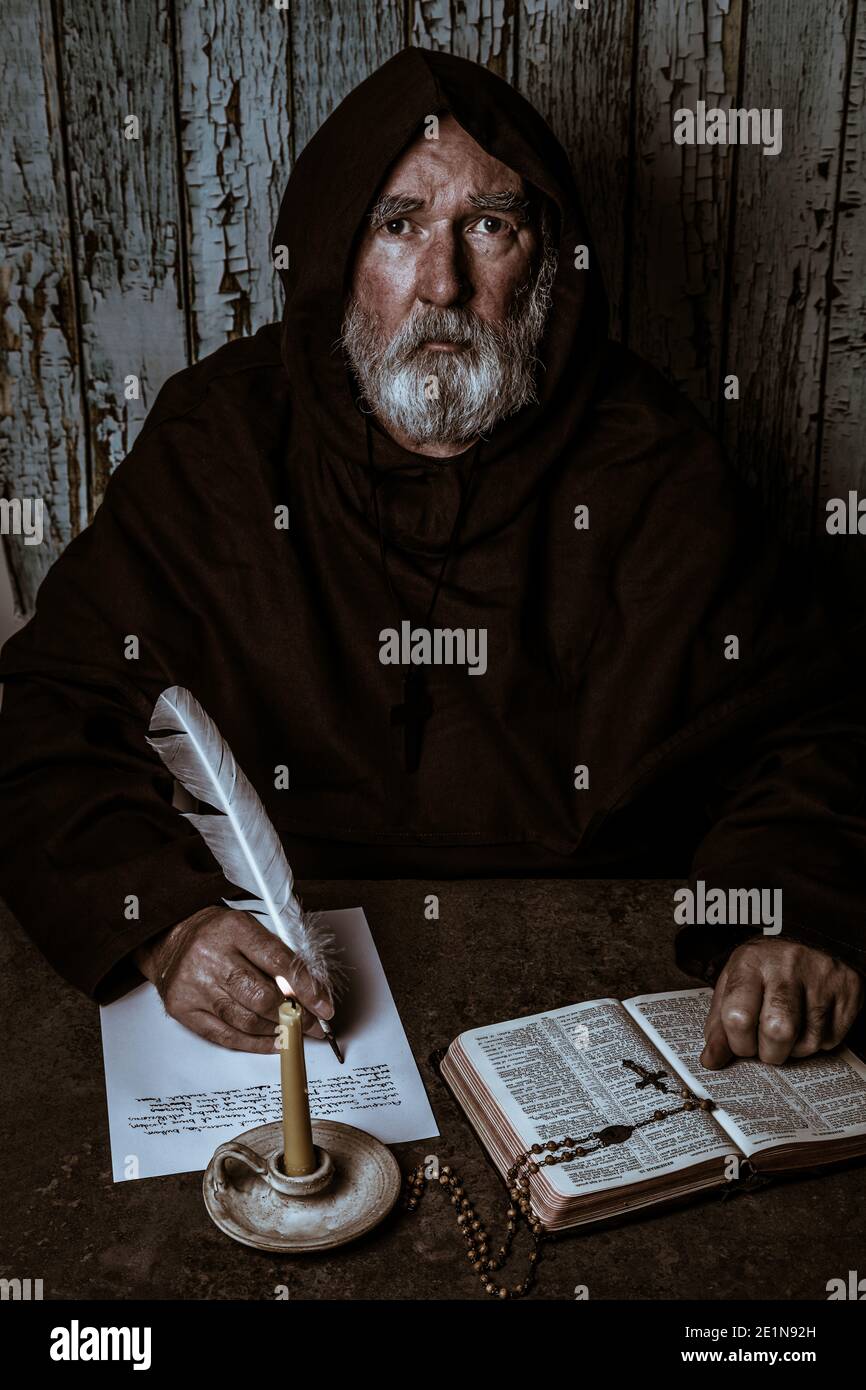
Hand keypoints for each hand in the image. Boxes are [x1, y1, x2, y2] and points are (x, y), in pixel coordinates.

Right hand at [131, 905, 333, 1052]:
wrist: (168, 940)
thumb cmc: (215, 934)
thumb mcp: (248, 929)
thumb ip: (276, 955)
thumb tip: (308, 992)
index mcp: (233, 929)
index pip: (278, 962)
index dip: (306, 988)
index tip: (324, 1006)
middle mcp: (211, 956)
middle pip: (261, 996)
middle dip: (295, 1015)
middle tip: (313, 1025)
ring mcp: (195, 985)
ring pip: (245, 1020)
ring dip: (277, 1031)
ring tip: (295, 1033)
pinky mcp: (183, 1009)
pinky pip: (225, 1035)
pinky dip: (253, 1043)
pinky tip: (271, 1043)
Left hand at [700, 937, 863, 1068]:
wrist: (808, 939)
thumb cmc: (764, 969)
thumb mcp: (733, 984)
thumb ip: (719, 1024)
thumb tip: (711, 1061)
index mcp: (751, 963)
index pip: (738, 1016)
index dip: (738, 1044)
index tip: (741, 1044)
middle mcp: (788, 965)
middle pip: (777, 1032)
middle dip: (769, 1053)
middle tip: (766, 1045)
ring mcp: (822, 976)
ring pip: (808, 1042)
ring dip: (795, 1049)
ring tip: (789, 1028)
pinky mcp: (849, 988)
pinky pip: (833, 1039)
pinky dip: (818, 1041)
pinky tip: (810, 1021)